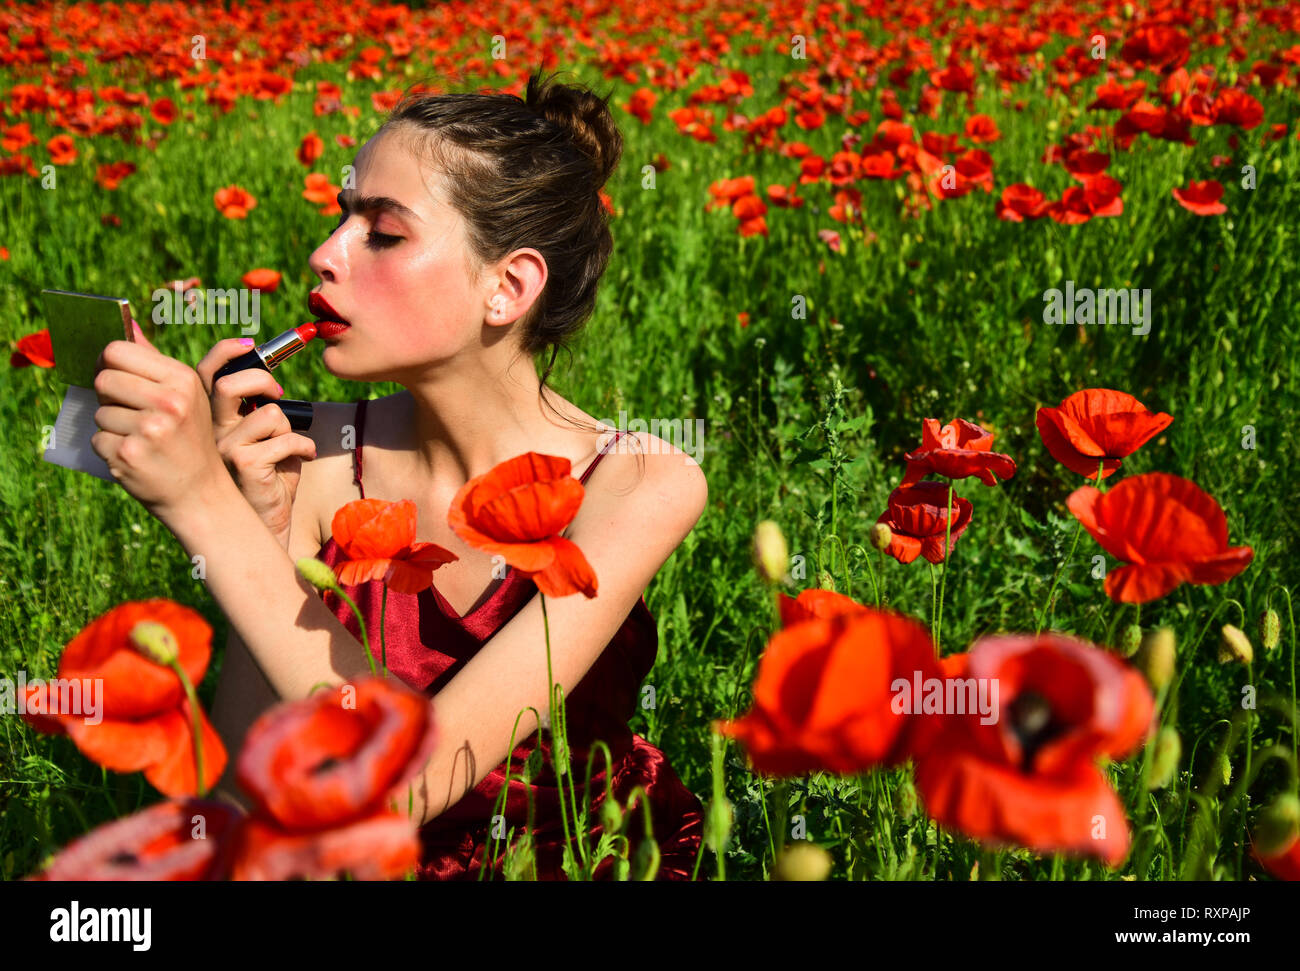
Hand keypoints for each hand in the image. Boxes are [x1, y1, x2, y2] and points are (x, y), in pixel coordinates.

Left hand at [91, 321, 232, 525]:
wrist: (201, 493)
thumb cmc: (189, 439)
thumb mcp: (185, 395)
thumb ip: (153, 360)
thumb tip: (126, 323)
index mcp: (182, 379)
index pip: (116, 351)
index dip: (110, 364)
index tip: (118, 379)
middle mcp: (168, 402)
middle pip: (103, 379)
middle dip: (109, 397)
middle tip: (132, 414)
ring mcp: (148, 429)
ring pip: (98, 412)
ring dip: (111, 426)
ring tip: (140, 439)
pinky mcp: (128, 454)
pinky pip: (97, 439)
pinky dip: (110, 449)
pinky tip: (135, 456)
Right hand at [196, 339, 317, 544]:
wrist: (268, 520)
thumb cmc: (268, 475)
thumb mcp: (261, 434)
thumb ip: (257, 406)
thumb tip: (268, 373)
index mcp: (213, 419)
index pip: (208, 374)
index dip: (227, 351)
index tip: (253, 346)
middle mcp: (211, 432)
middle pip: (229, 385)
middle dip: (262, 380)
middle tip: (279, 394)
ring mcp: (225, 448)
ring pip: (268, 414)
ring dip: (289, 427)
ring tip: (290, 445)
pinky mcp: (245, 464)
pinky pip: (285, 439)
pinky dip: (303, 446)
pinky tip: (303, 457)